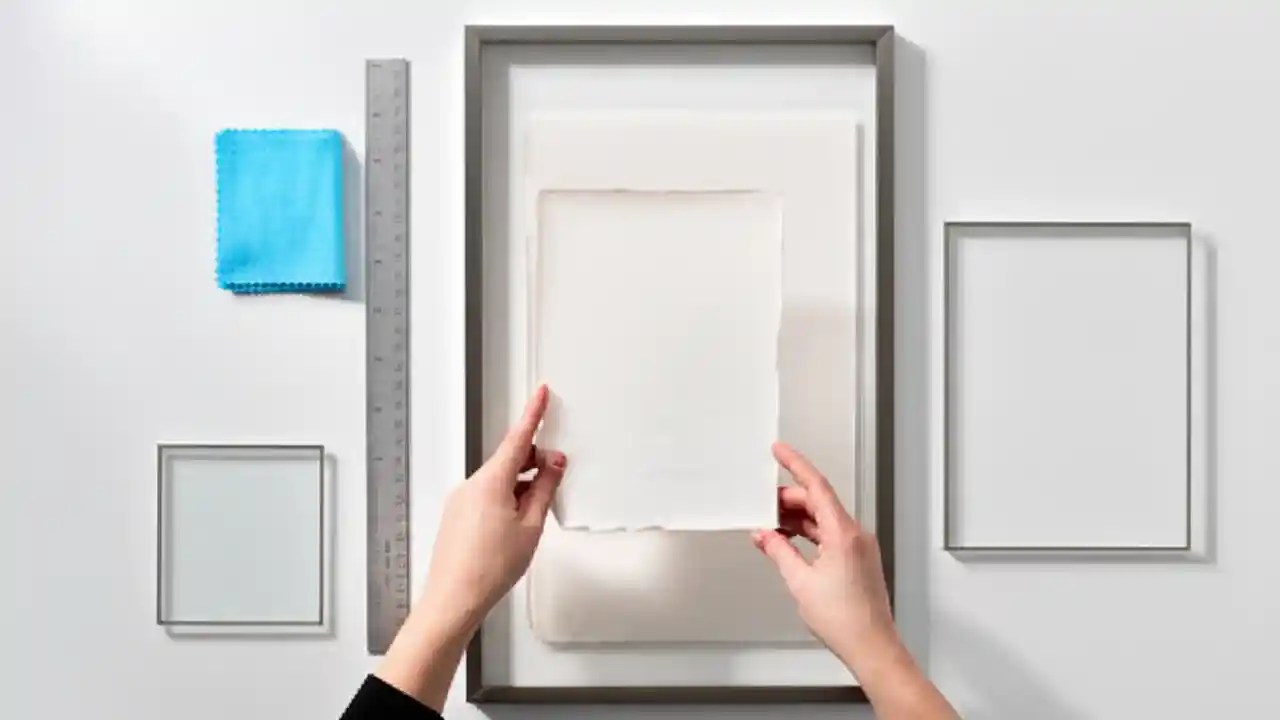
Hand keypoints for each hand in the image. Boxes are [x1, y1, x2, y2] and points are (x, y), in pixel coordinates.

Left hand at [420, 384, 565, 632]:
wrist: (454, 599)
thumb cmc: (489, 568)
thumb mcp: (531, 526)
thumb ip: (545, 489)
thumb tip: (555, 464)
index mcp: (490, 481)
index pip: (518, 438)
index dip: (533, 414)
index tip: (541, 393)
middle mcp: (471, 485)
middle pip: (510, 460)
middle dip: (535, 463)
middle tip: (557, 479)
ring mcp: (461, 500)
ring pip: (499, 480)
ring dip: (521, 486)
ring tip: (535, 516)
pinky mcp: (457, 516)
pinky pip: (487, 496)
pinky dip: (507, 499)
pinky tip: (517, 526)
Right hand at [753, 443, 957, 719]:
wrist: (871, 646)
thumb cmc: (845, 620)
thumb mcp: (799, 582)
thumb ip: (779, 551)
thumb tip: (765, 536)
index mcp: (843, 533)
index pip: (817, 486)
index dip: (796, 465)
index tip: (780, 451)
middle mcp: (855, 535)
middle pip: (818, 502)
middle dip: (788, 500)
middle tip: (763, 505)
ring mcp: (859, 547)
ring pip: (824, 519)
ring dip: (797, 519)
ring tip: (771, 527)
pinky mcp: (858, 559)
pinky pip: (830, 534)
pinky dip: (809, 534)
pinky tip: (790, 542)